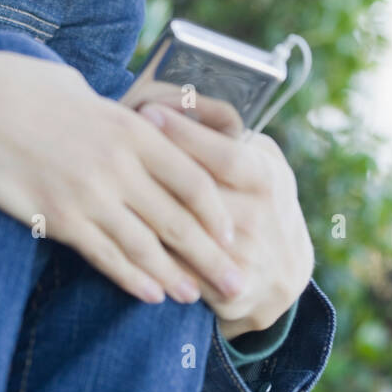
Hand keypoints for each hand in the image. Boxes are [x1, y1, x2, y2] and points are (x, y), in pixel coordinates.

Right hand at [0, 40, 247, 308]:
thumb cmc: (13, 85)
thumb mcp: (75, 89)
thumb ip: (106, 115)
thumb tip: (119, 122)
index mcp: (129, 127)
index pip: (192, 178)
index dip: (216, 211)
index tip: (231, 231)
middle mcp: (118, 163)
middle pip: (181, 220)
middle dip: (214, 256)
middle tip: (239, 283)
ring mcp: (88, 193)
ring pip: (147, 245)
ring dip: (176, 276)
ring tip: (198, 298)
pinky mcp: (55, 217)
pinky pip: (105, 256)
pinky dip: (132, 279)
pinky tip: (151, 296)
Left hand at [133, 102, 314, 338]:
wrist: (284, 269)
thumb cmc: (261, 197)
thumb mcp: (261, 160)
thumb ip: (230, 134)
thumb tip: (185, 98)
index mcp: (265, 177)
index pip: (223, 154)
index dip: (186, 134)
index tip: (147, 112)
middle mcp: (258, 217)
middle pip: (197, 195)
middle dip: (152, 170)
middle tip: (114, 145)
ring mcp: (244, 258)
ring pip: (182, 235)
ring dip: (142, 213)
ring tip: (106, 188)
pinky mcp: (230, 292)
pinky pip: (180, 274)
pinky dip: (148, 258)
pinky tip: (117, 236)